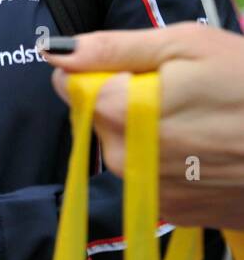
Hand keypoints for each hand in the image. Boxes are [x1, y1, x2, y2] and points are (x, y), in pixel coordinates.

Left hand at [46, 23, 243, 228]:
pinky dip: (167, 164)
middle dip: (125, 102)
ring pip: (123, 150)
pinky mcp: (173, 214)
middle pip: (97, 121)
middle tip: (182, 92)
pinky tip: (206, 152)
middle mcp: (122, 158)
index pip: (71, 87)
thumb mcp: (186, 44)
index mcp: (116, 110)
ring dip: (147, 134)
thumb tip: (52, 52)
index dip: (103, 71)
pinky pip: (148, 179)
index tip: (145, 69)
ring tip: (201, 122)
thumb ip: (111, 49)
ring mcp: (147, 191)